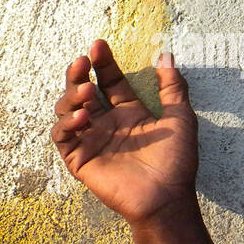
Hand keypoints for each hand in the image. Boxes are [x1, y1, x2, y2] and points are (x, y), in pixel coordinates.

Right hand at [50, 39, 198, 227]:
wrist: (167, 198)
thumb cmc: (176, 162)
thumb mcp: (180, 118)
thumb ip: (173, 87)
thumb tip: (167, 55)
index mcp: (128, 113)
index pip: (109, 81)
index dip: (103, 62)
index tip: (99, 45)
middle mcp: (107, 124)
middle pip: (83, 91)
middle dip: (79, 74)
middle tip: (83, 61)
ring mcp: (91, 141)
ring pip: (67, 110)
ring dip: (71, 96)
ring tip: (86, 91)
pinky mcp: (80, 159)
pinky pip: (62, 137)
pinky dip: (67, 124)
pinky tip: (82, 117)